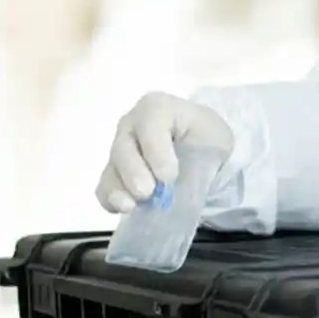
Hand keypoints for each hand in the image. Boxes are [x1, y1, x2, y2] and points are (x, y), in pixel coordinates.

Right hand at [95, 92, 234, 212]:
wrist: (199, 148)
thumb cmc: (206, 138)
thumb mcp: (214, 137)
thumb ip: (198, 157)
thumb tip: (175, 185)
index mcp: (156, 108)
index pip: (150, 125)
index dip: (156, 151)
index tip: (170, 176)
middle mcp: (131, 125)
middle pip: (124, 148)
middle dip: (133, 172)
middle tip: (147, 193)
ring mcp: (119, 149)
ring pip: (112, 168)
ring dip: (118, 189)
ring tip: (130, 206)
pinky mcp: (114, 172)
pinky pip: (104, 186)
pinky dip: (111, 199)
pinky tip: (125, 209)